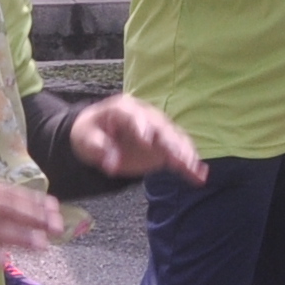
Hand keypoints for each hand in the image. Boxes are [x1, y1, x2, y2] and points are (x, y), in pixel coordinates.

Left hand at [64, 93, 201, 182]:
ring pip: (175, 139)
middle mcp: (146, 116)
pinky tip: (200, 175)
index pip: (134, 116)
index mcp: (124, 108)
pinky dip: (189, 163)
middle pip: (161, 127)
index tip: (146, 140)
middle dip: (170, 141)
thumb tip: (111, 163)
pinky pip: (178, 153)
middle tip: (178, 155)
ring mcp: (158, 130)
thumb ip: (97, 148)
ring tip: (192, 166)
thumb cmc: (90, 132)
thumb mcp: (85, 137)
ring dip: (185, 152)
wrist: (99, 135)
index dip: (141, 126)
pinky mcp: (163, 146)